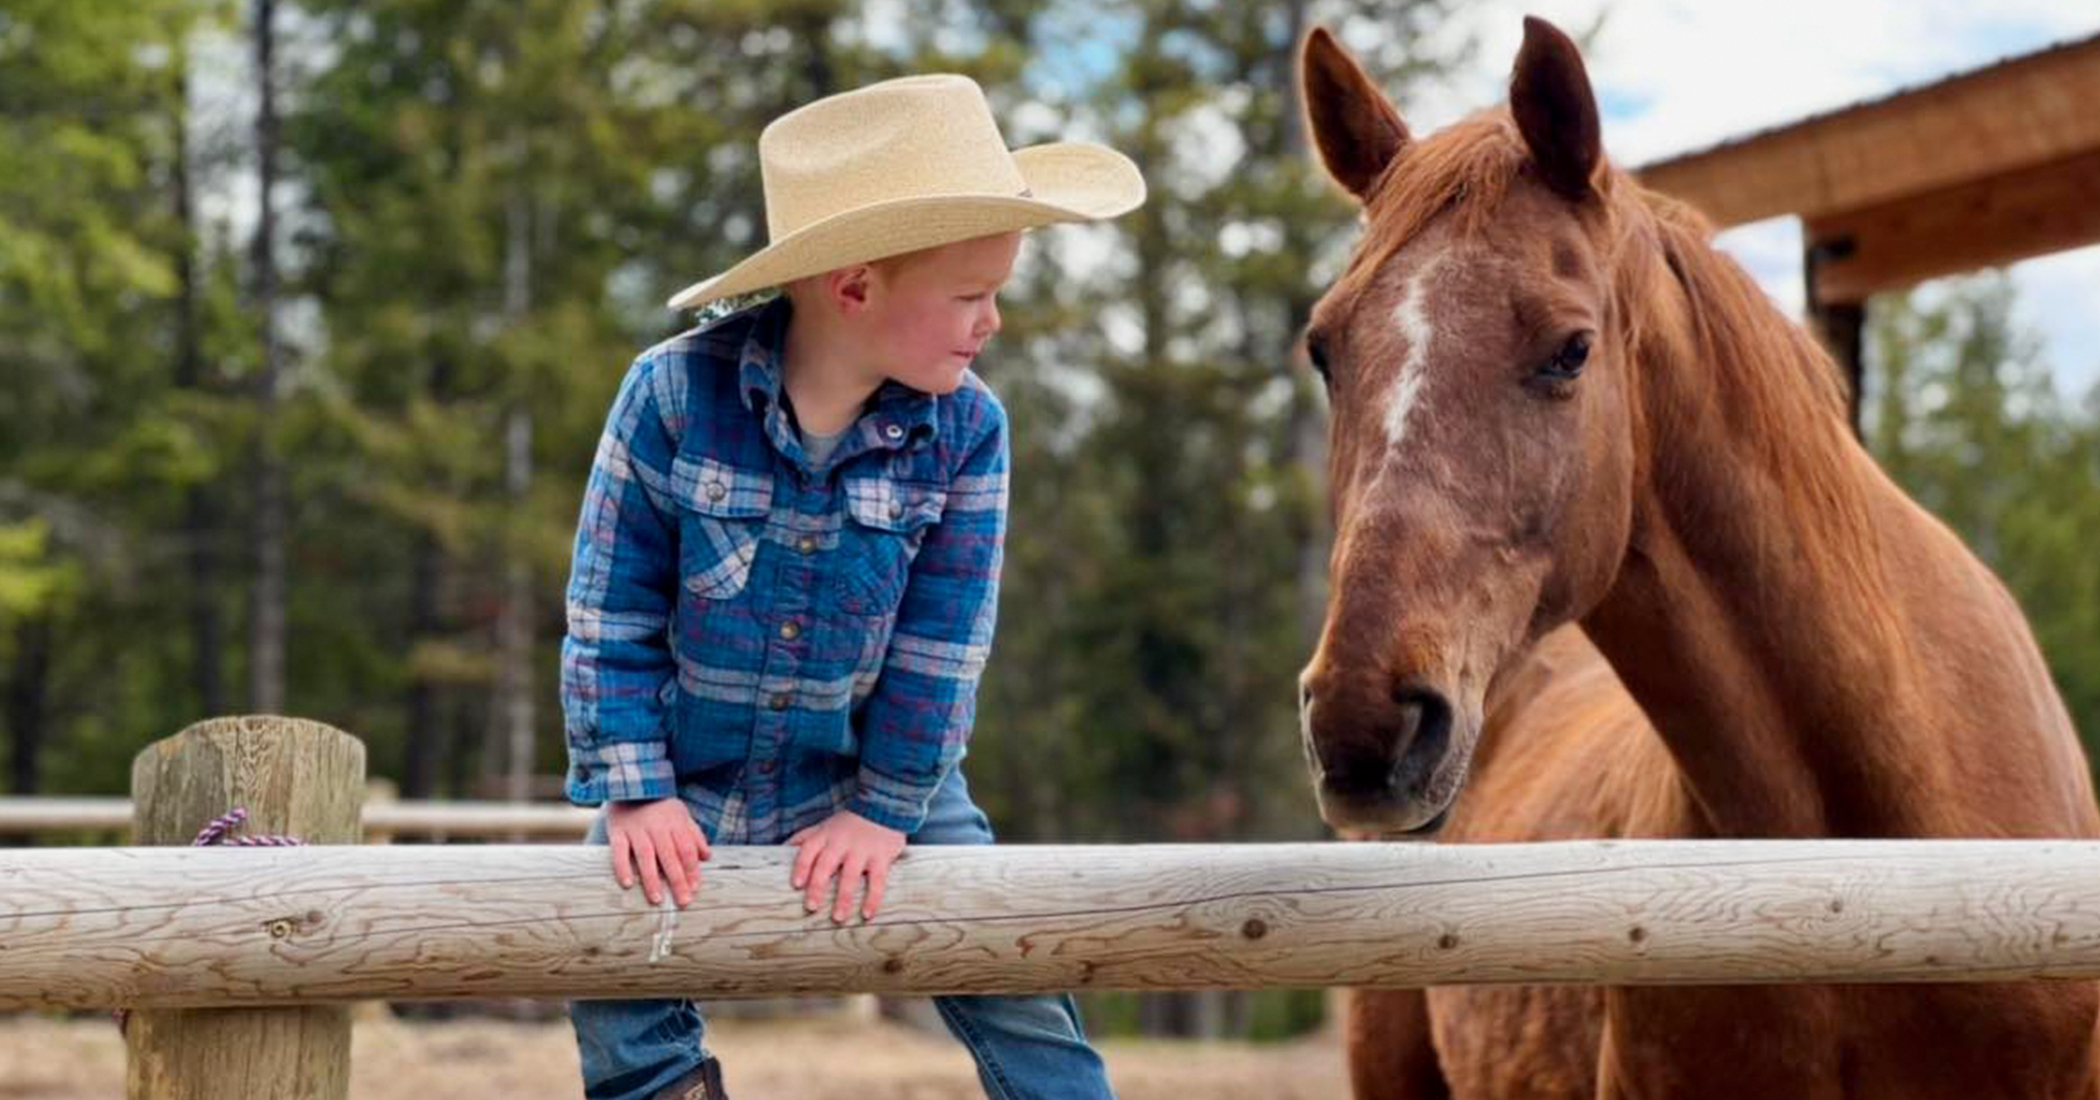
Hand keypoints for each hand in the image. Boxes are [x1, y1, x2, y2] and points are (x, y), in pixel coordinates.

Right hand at [606, 797, 710, 906]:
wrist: (630, 784)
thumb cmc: (659, 805)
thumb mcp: (681, 814)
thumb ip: (694, 835)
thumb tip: (707, 856)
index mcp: (675, 822)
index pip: (686, 849)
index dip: (692, 870)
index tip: (694, 889)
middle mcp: (657, 826)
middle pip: (669, 856)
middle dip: (677, 880)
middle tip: (682, 901)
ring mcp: (636, 829)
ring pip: (645, 856)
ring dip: (651, 879)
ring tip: (657, 899)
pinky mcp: (617, 831)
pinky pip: (619, 851)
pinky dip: (622, 867)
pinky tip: (627, 884)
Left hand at [787, 810, 905, 922]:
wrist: (883, 807)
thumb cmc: (848, 824)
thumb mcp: (824, 826)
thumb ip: (804, 838)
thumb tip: (780, 851)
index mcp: (824, 835)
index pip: (808, 850)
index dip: (801, 867)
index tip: (796, 885)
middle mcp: (841, 842)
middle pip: (826, 865)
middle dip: (817, 886)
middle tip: (811, 907)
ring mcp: (862, 850)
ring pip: (851, 876)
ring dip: (844, 898)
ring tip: (838, 918)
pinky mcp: (882, 857)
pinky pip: (877, 880)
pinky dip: (873, 898)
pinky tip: (867, 914)